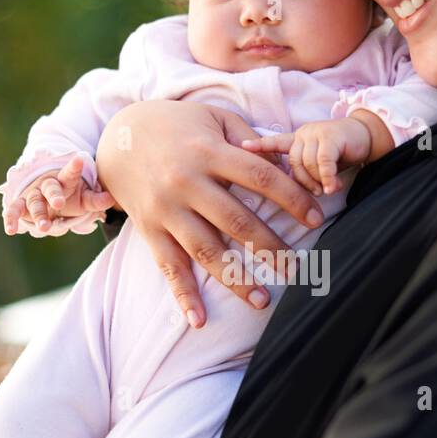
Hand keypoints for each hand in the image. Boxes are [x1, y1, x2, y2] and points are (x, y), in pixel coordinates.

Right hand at [4, 155, 116, 235]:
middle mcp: (47, 184)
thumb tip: (112, 199)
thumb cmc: (71, 195)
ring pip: (33, 201)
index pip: (70, 172)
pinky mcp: (22, 204)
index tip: (79, 159)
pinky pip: (14, 210)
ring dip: (37, 214)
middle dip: (54, 196)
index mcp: (65, 179)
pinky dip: (11, 219)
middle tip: (59, 205)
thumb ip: (97, 199)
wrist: (50, 194)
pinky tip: (10, 230)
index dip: (74, 166)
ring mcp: (33, 194)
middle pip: (50, 188)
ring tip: (44, 228)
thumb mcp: (85, 198)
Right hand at [95, 100, 325, 327]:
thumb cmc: (178, 125)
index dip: (291, 197)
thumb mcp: (213, 117)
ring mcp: (166, 209)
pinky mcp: (149, 229)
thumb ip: (248, 138)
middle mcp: (186, 182)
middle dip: (270, 247)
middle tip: (297, 269)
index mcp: (209, 152)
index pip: (259, 177)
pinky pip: (168, 266)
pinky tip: (199, 320)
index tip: (316, 217)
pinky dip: (183, 295)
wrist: (120, 136)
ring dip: (236, 279)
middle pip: (236, 220)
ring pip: (206, 249)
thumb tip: (284, 163)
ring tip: (263, 301)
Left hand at [241, 117, 376, 195]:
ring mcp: (316, 133)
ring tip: (330, 188)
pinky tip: (334, 187)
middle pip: (293, 163)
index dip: (260, 146)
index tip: (242, 147)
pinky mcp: (331, 137)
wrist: (367, 137)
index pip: (275, 142)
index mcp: (297, 139)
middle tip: (319, 192)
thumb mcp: (319, 163)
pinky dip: (328, 178)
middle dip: (305, 182)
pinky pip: (323, 162)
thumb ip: (306, 172)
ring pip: (308, 164)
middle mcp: (303, 134)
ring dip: (319, 181)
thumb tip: (296, 195)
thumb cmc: (341, 153)